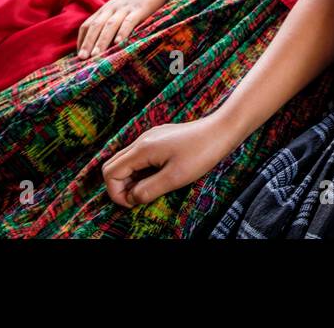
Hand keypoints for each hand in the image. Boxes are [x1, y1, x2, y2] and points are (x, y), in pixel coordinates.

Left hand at [77, 0, 166, 58]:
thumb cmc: (134, 1)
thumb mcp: (117, 9)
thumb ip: (108, 21)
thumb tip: (99, 43)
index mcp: (104, 10)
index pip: (87, 25)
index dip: (82, 40)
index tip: (79, 56)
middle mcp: (111, 9)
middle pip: (95, 26)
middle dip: (88, 43)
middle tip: (82, 58)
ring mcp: (124, 9)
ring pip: (109, 25)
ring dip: (101, 40)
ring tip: (96, 55)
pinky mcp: (139, 9)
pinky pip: (129, 21)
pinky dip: (122, 32)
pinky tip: (118, 43)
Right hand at [102, 119, 229, 207]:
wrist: (223, 129)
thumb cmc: (202, 152)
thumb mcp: (174, 178)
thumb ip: (148, 190)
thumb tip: (131, 198)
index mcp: (142, 149)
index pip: (110, 173)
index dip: (116, 193)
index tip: (135, 203)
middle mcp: (142, 140)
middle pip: (113, 165)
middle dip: (120, 186)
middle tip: (139, 198)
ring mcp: (151, 137)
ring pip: (127, 160)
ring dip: (131, 178)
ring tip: (152, 189)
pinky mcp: (160, 138)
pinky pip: (140, 155)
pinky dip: (142, 170)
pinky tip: (160, 176)